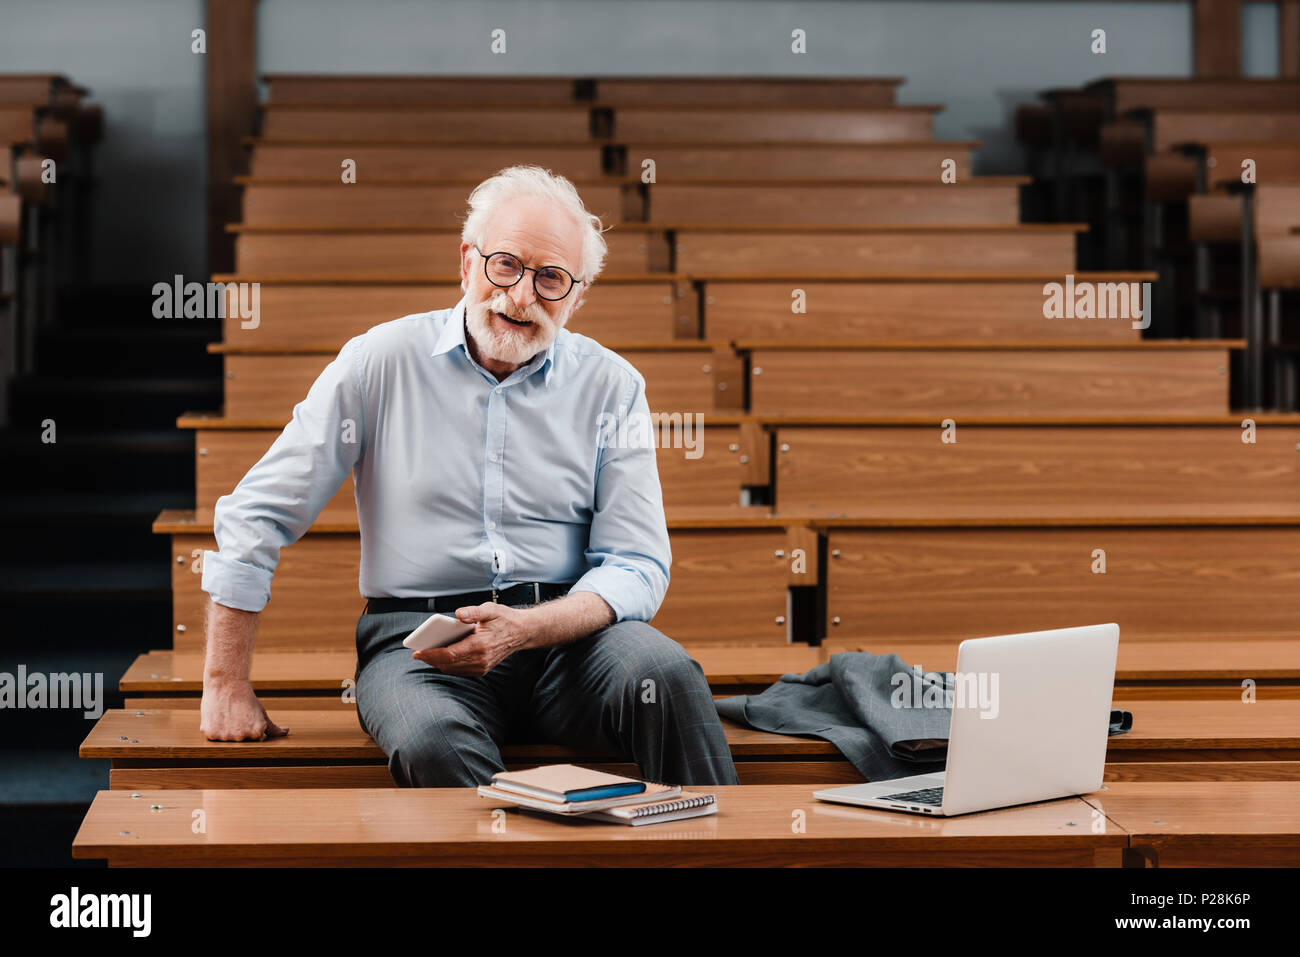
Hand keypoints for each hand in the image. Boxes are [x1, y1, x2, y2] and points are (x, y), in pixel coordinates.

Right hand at [200, 677, 288, 740]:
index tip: (247, 717)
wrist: (226, 684)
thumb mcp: (261, 713)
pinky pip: (213, 736)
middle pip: (239, 740)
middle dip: (238, 730)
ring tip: (227, 715)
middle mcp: (241, 737)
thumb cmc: (246, 699)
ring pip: (225, 739)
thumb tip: (285, 732)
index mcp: (256, 733)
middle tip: (236, 715)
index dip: (250, 728)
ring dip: (225, 730)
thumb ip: (272, 727)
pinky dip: (214, 728)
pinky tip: (218, 716)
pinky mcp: (210, 734)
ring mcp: (225, 737)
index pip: (254, 739)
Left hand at [412, 602, 531, 676]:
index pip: (449, 654)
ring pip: (453, 669)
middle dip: (430, 659)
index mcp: (480, 645)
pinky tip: (440, 657)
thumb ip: (474, 611)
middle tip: (417, 652)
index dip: (431, 655)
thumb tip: (458, 614)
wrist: (522, 632)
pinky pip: (460, 670)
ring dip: (438, 663)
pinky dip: (448, 665)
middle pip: (448, 664)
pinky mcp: (482, 669)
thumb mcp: (491, 609)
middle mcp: (481, 659)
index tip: (417, 652)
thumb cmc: (505, 619)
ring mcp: (482, 667)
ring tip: (425, 654)